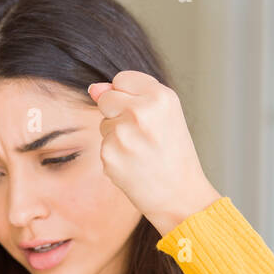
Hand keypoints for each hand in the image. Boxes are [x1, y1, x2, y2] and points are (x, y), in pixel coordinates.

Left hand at [87, 71, 221, 234]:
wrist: (179, 194)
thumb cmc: (174, 153)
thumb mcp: (165, 114)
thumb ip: (131, 95)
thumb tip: (93, 89)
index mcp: (160, 96)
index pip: (121, 79)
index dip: (129, 96)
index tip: (144, 114)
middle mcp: (140, 112)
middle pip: (106, 98)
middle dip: (117, 113)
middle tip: (142, 134)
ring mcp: (122, 134)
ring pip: (103, 123)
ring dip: (117, 135)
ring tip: (141, 151)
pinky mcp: (109, 155)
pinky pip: (103, 146)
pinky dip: (115, 155)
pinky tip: (133, 165)